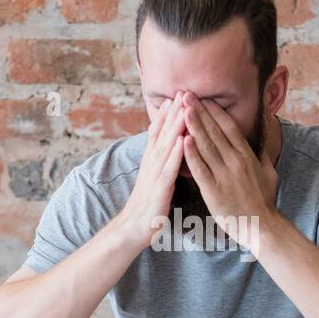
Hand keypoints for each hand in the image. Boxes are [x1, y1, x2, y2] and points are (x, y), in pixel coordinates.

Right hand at [110, 92, 186, 249]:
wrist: (134, 227)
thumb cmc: (148, 204)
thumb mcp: (155, 177)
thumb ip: (161, 161)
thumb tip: (169, 147)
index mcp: (153, 159)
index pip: (160, 131)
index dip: (169, 113)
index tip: (179, 94)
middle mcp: (152, 162)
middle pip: (163, 132)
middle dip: (174, 111)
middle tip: (183, 91)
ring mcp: (155, 173)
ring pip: (166, 145)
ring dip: (175, 125)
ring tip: (185, 107)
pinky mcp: (160, 187)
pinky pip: (169, 168)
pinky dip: (176, 153)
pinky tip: (183, 140)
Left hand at [181, 92, 278, 243]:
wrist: (262, 226)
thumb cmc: (265, 202)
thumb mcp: (269, 173)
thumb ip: (262, 156)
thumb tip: (262, 142)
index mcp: (247, 156)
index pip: (230, 128)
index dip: (216, 112)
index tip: (204, 98)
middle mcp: (235, 161)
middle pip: (215, 131)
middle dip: (200, 111)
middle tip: (187, 94)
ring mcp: (224, 175)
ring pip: (206, 146)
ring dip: (193, 126)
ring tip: (182, 109)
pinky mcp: (213, 190)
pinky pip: (200, 169)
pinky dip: (191, 154)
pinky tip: (182, 140)